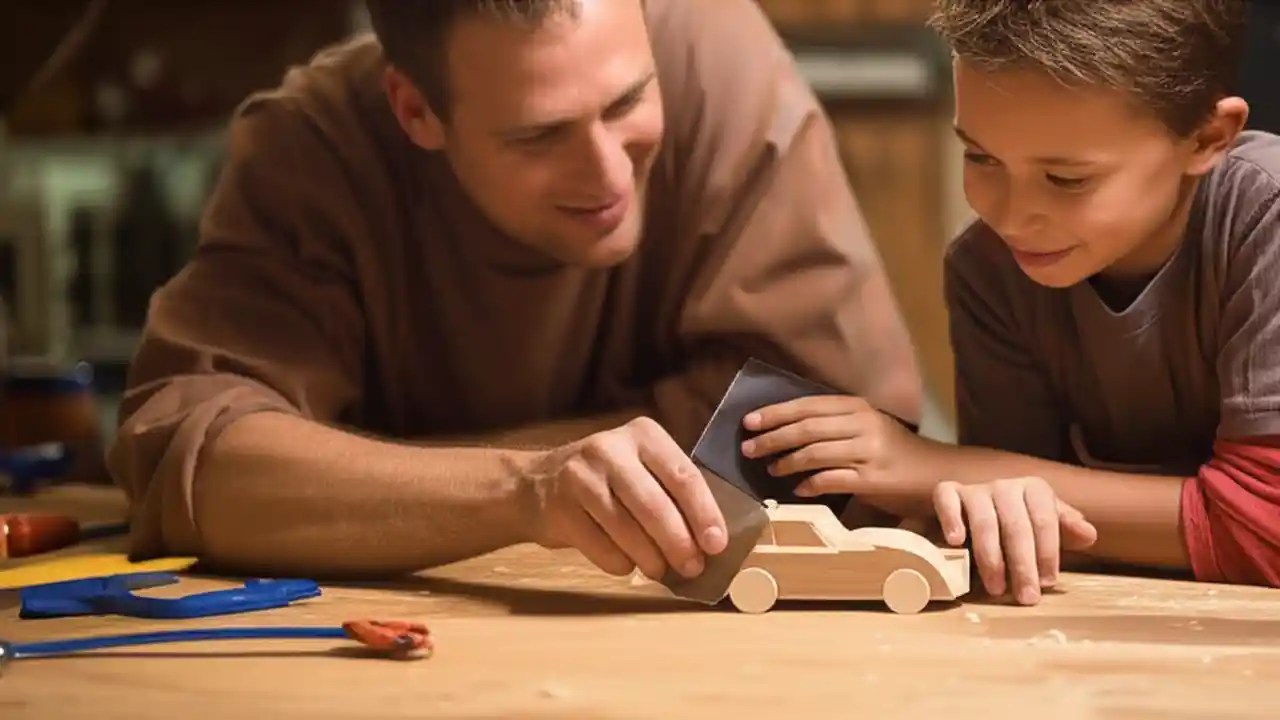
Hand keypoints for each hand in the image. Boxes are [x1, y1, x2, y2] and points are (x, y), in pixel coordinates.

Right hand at [523, 417, 727, 579]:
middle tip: (693, 568)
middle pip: (655, 505)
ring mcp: (580, 477)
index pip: (683, 475)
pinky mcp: (559, 508)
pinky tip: (626, 564)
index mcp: (643, 434)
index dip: (704, 513)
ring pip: (628, 529)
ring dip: (651, 559)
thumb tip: (711, 540)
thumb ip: (673, 493)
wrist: (536, 484)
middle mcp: (610, 449)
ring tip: (661, 570)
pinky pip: (601, 547)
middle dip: (679, 543)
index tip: (717, 545)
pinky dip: (620, 564)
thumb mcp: (641, 468)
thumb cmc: (607, 480)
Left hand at [739, 395, 930, 514]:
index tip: (748, 422)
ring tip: (769, 469)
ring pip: (815, 453)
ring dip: (786, 462)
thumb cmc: (894, 451)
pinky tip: (797, 489)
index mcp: (857, 407)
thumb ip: (834, 425)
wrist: (936, 473)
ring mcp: (868, 452)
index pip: (808, 405)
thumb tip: (787, 431)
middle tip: (747, 448)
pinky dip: (810, 485)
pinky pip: (832, 480)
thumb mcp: (866, 427)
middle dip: (772, 437)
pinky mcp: (873, 479)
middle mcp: (862, 425)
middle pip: (807, 428)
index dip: (775, 413)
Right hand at [932, 477, 1097, 604]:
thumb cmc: (1020, 520)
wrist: (980, 506)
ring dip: (990, 557)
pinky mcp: (948, 491)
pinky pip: (947, 499)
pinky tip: (956, 542)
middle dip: (1022, 563)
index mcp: (1034, 489)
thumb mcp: (1047, 524)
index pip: (1044, 520)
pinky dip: (951, 519)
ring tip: (996, 587)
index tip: (1048, 582)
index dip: (1047, 553)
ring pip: (983, 520)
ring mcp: (975, 488)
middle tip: (1026, 596)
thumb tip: (1089, 535)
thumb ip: (1066, 529)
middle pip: (1016, 525)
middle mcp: (1005, 485)